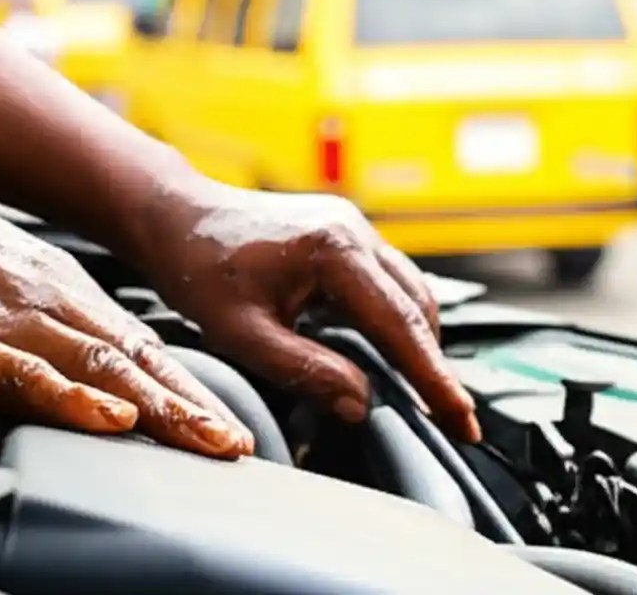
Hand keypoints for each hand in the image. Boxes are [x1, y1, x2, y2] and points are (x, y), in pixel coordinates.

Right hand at [0, 182, 253, 458]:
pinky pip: (29, 375)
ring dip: (159, 410)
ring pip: (103, 369)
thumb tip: (64, 359)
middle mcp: (49, 302)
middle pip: (136, 362)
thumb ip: (34, 319)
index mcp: (58, 289)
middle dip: (190, 408)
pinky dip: (74, 400)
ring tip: (202, 440)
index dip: (182, 388)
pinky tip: (110, 419)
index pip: (138, 346)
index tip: (219, 422)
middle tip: (234, 445)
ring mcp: (12, 321)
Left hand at [136, 183, 480, 442]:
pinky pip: (388, 281)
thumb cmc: (198, 269)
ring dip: (419, 342)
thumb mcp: (242, 334)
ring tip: (427, 395)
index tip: (461, 418)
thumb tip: (361, 403)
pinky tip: (392, 354)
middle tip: (453, 419)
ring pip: (409, 292)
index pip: (401, 324)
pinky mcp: (345, 233)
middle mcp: (354, 230)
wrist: (176, 217)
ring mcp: (352, 227)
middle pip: (417, 307)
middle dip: (436, 366)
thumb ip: (305, 371)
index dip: (434, 378)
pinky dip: (398, 320)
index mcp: (334, 250)